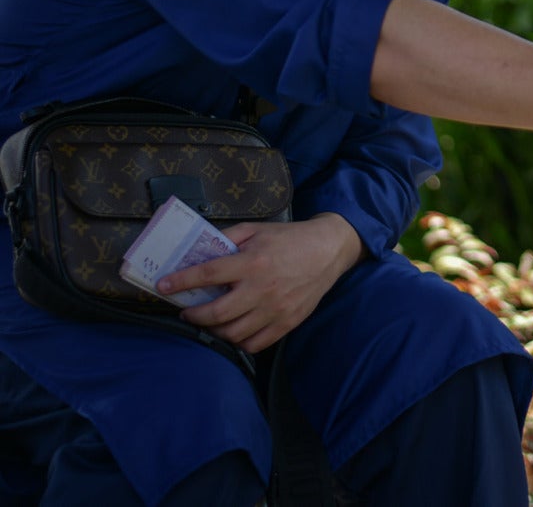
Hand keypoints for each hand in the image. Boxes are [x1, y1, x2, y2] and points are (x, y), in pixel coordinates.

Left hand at [160, 213, 362, 352]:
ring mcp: (276, 309)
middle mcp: (262, 288)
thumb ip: (229, 239)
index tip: (163, 286)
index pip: (208, 275)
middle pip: (216, 313)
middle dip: (193, 315)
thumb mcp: (257, 229)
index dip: (181, 282)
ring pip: (233, 333)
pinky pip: (255, 343)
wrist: (329, 250)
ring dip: (214, 330)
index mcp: (253, 261)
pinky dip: (238, 341)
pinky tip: (233, 331)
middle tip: (187, 312)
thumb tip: (199, 252)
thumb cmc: (290, 238)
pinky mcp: (287, 322)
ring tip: (210, 322)